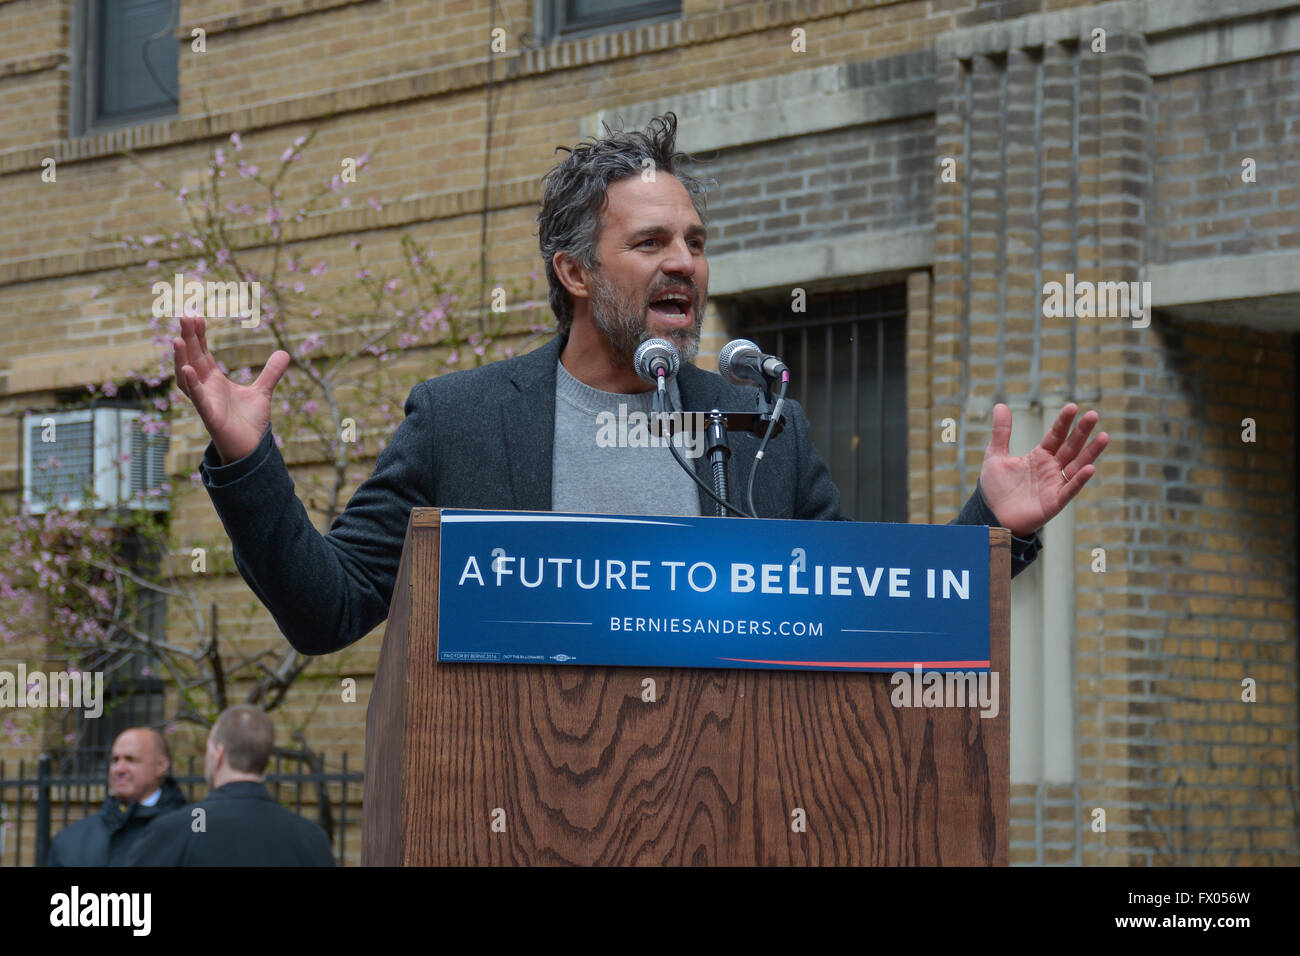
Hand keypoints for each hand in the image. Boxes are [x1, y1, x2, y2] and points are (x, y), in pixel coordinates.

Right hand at [172, 315, 289, 463]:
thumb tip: (284, 352)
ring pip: (187, 377)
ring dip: (181, 358)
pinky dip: (191, 384)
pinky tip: (186, 369)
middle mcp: (205, 388)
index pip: (203, 352)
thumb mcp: (262, 392)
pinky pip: (197, 398)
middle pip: (193, 358)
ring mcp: (205, 401)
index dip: (199, 335)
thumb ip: (271, 372)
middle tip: (184, 315)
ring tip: (177, 339)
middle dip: (188, 338)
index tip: (195, 315)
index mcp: (214, 380)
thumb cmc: (249, 422)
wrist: (251, 449)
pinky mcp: (209, 415)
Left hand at [977, 403, 1107, 537]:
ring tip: (1104, 436)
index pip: (1055, 436)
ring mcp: (1054, 485)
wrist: (990, 516)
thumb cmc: (995, 488)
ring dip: (1090, 453)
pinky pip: (1069, 490)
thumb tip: (1000, 404)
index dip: (1063, 422)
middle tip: (1093, 414)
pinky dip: (1079, 480)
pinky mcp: (1054, 502)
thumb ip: (1001, 432)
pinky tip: (1090, 468)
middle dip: (1081, 432)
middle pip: (1070, 447)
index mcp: (1039, 457)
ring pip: (1077, 466)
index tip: (1073, 407)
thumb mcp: (995, 455)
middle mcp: (1051, 469)